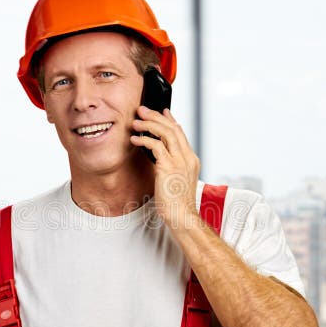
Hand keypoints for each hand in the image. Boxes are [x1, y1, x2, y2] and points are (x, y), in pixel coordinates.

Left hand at [130, 106, 201, 229]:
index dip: (170, 120)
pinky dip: (144, 139)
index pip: (181, 133)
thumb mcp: (176, 180)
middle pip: (173, 128)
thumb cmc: (177, 203)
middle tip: (142, 110)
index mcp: (191, 160)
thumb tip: (159, 157)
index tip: (161, 111)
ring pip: (165, 133)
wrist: (182, 216)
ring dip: (149, 124)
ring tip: (136, 121)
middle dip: (156, 116)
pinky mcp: (168, 167)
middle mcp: (187, 157)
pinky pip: (156, 146)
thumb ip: (171, 166)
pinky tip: (135, 139)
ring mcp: (179, 161)